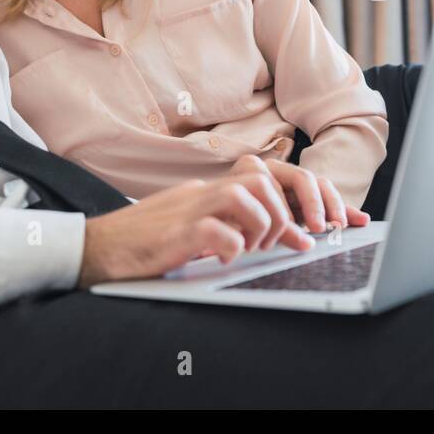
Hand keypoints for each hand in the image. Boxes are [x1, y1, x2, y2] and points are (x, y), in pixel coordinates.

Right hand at [76, 157, 364, 285]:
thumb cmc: (148, 243)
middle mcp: (204, 191)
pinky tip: (227, 257)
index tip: (336, 220)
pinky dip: (233, 245)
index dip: (309, 195)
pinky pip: (218, 230)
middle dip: (288, 211)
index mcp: (212, 188)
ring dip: (264, 226)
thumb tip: (289, 236)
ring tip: (255, 249)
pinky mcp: (176, 233)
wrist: (96, 249)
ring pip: (247, 195)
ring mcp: (189, 208)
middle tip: (292, 242)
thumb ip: (238, 226)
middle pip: (263, 177)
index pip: (270, 176)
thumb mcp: (199, 229)